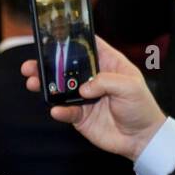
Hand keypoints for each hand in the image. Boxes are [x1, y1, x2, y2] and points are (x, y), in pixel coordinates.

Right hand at [21, 35, 166, 161]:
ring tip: (33, 82)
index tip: (54, 35)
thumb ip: (106, 82)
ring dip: (45, 85)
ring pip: (60, 88)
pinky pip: (66, 111)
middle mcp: (94, 79)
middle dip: (48, 64)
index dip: (73, 39)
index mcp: (108, 64)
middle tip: (32, 64)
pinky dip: (59, 110)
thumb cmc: (142, 108)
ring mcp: (85, 97)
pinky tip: (56, 110)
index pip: (89, 45)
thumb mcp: (131, 87)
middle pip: (67, 66)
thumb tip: (83, 87)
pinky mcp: (81, 116)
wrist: (142, 139)